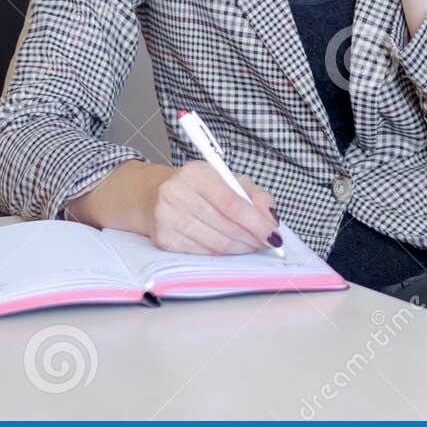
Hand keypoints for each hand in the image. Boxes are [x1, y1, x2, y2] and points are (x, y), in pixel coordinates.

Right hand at [143, 161, 280, 255]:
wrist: (154, 197)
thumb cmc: (198, 188)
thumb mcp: (228, 180)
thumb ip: (255, 195)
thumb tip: (271, 217)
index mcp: (195, 173)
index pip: (231, 202)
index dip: (256, 222)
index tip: (273, 233)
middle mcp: (176, 193)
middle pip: (225, 225)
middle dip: (252, 237)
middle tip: (267, 242)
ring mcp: (166, 218)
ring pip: (215, 243)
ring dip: (240, 248)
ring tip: (252, 244)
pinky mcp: (162, 239)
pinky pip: (203, 253)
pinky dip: (223, 253)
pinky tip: (231, 247)